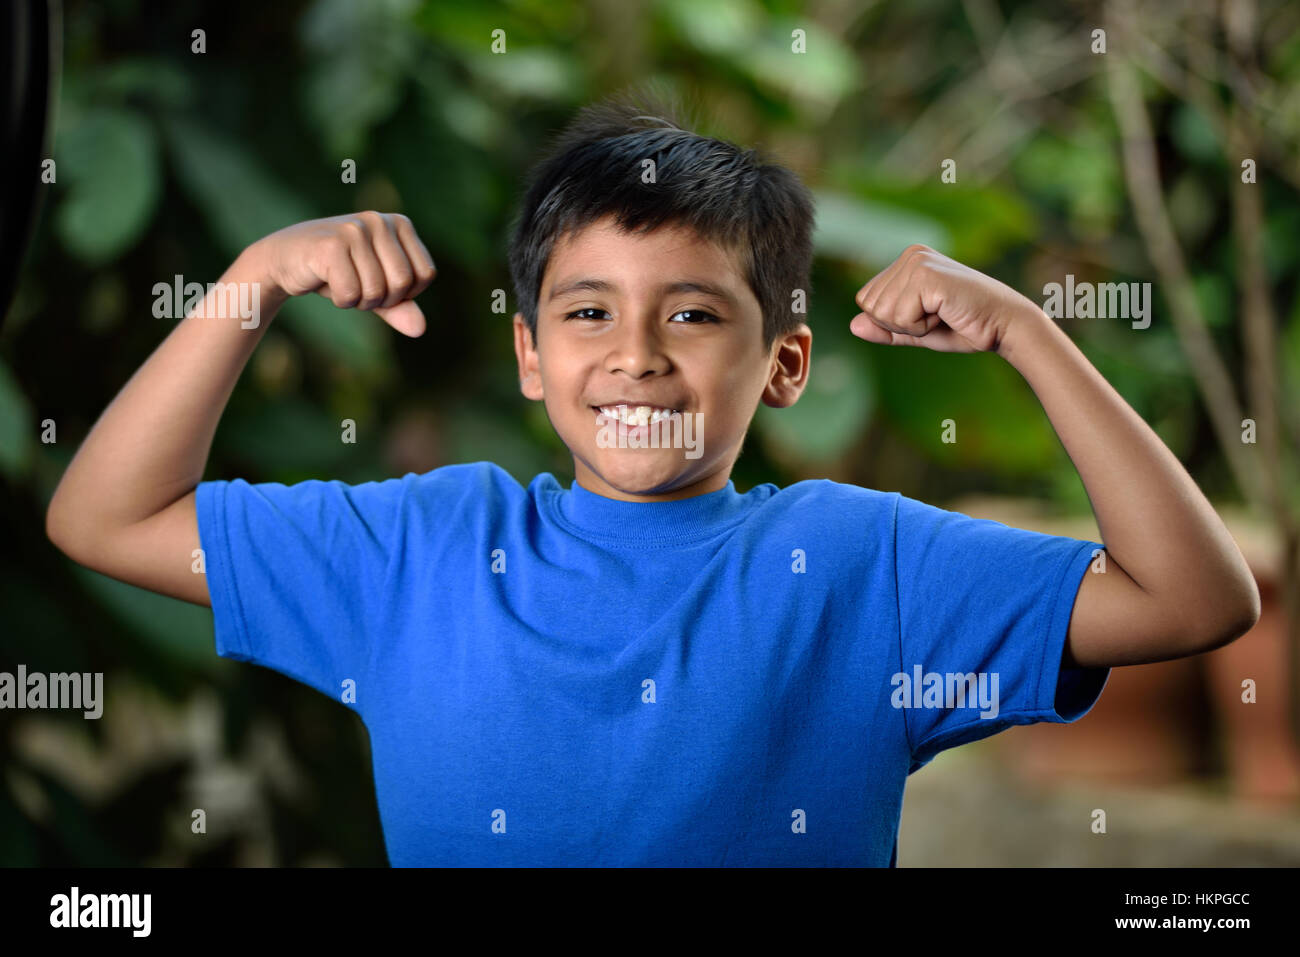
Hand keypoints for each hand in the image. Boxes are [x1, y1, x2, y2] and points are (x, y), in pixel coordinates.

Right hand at [245, 211, 436, 336]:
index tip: (381, 284)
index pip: (425, 274)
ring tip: (342, 282)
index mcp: (400, 224)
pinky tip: (326, 281)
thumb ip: (401, 307)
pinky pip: (351, 293)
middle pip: (402, 283)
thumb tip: (420, 329)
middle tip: (358, 287)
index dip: (405, 293)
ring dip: (359, 301)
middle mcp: (380, 221)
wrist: (284, 259)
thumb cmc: (337, 271)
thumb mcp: (375, 288)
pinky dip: (341, 299)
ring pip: (376, 291)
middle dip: (382, 300)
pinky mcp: (331, 244)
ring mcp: (355, 230)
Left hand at [849, 244, 1037, 353]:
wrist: (1003, 326)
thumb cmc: (964, 327)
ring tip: (943, 313)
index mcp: (906, 261)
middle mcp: (911, 255)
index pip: (866, 301)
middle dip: (900, 324)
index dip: (892, 321)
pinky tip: (946, 313)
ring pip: (883, 313)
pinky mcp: (927, 276)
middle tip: (936, 316)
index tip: (927, 315)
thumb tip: (852, 325)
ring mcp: (918, 262)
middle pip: (870, 306)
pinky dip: (921, 326)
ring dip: (912, 326)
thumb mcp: (916, 331)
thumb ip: (885, 328)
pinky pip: (900, 316)